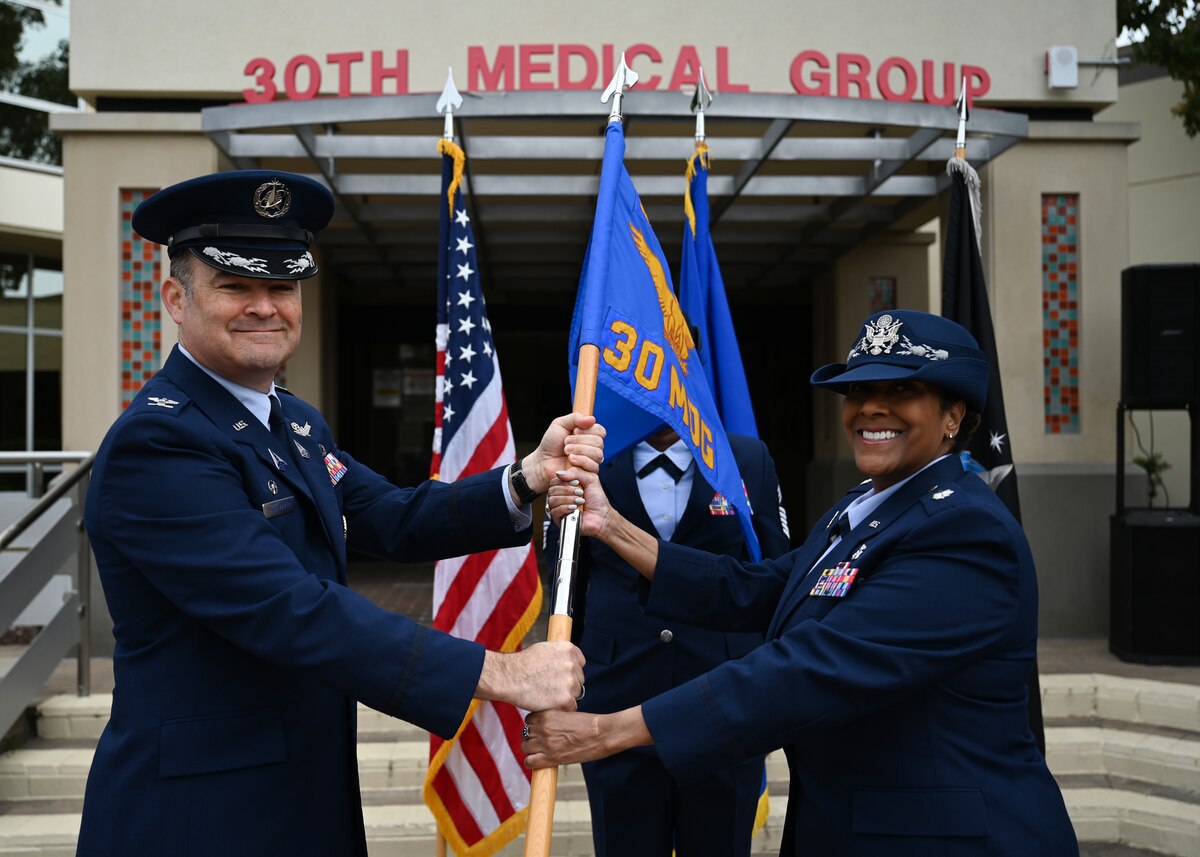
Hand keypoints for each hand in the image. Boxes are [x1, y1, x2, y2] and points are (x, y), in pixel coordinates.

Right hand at [476, 642, 584, 712]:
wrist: (509, 677)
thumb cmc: (522, 664)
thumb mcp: (544, 649)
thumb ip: (560, 656)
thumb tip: (568, 662)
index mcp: (569, 649)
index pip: (580, 663)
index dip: (570, 672)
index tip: (559, 676)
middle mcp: (572, 664)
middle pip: (578, 679)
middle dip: (568, 684)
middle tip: (550, 687)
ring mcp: (570, 682)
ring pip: (575, 694)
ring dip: (565, 696)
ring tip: (547, 695)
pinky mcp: (566, 699)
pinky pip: (571, 707)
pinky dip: (561, 708)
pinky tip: (548, 703)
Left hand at [522, 414, 604, 495]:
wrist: (542, 461)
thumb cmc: (551, 443)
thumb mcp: (559, 424)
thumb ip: (575, 418)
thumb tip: (592, 419)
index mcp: (589, 435)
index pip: (600, 431)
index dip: (587, 430)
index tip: (574, 431)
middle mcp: (592, 448)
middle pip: (599, 442)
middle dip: (579, 441)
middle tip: (565, 443)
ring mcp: (591, 461)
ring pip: (597, 454)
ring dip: (579, 451)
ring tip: (566, 451)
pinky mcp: (588, 474)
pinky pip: (593, 468)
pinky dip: (580, 462)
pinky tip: (570, 462)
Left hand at [522, 706, 651, 767]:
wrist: (601, 734)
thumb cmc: (589, 724)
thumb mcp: (567, 713)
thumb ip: (553, 718)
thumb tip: (545, 725)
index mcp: (547, 714)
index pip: (528, 719)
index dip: (534, 725)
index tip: (540, 729)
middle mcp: (543, 728)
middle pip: (525, 733)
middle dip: (532, 737)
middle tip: (542, 741)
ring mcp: (545, 743)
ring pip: (525, 747)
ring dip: (532, 749)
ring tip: (542, 751)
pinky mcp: (550, 758)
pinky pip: (529, 762)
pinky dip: (533, 762)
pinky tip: (541, 760)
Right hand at [546, 469, 610, 537]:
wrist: (602, 516)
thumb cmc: (597, 499)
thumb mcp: (590, 479)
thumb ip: (576, 472)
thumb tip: (559, 473)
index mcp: (565, 487)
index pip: (554, 481)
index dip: (564, 480)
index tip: (577, 482)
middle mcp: (560, 497)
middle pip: (552, 490)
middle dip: (567, 490)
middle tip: (580, 492)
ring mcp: (558, 508)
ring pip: (552, 500)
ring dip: (568, 499)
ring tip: (580, 501)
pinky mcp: (559, 519)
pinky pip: (555, 511)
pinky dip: (565, 508)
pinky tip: (574, 508)